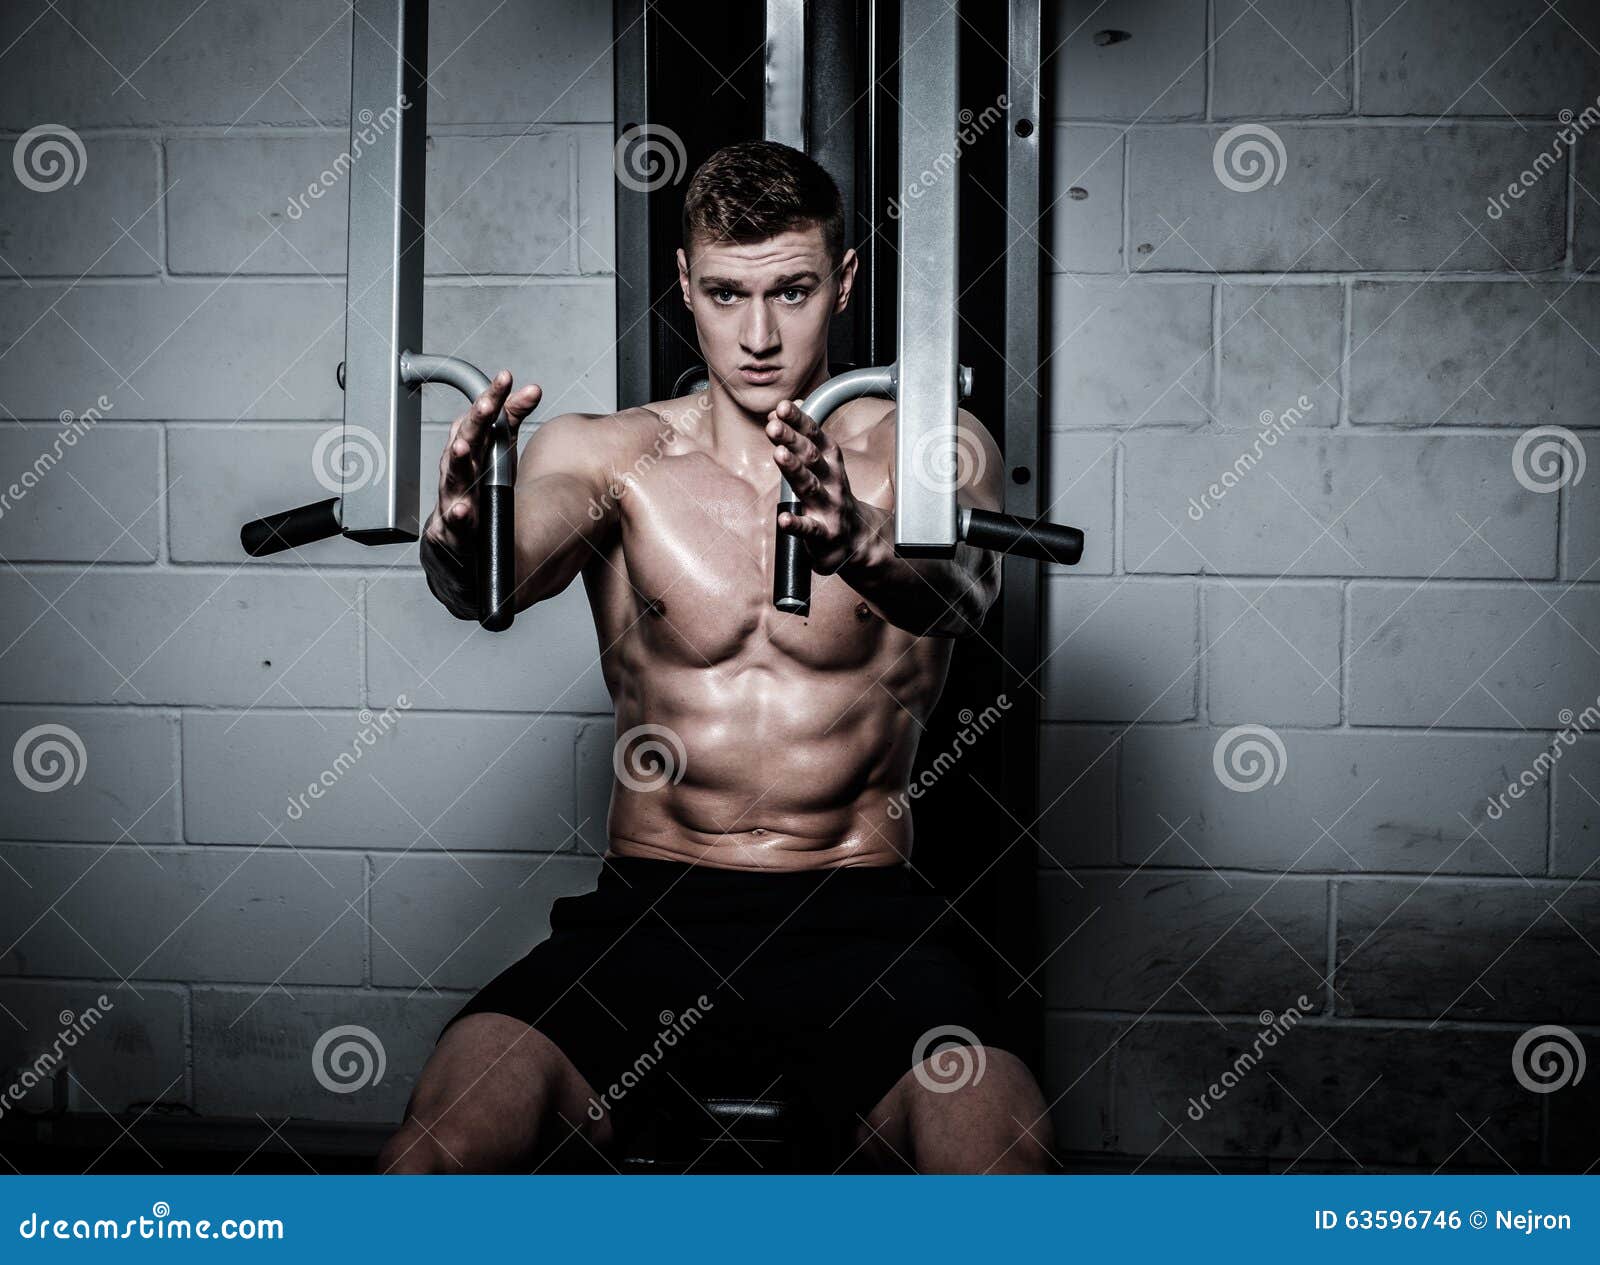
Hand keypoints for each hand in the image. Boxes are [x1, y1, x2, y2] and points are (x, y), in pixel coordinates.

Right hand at [424, 369, 539, 554]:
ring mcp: (454, 490)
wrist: (456, 529)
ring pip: (453, 472)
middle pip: (467, 436)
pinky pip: (453, 517)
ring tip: (462, 447)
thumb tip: (533, 389)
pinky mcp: (452, 521)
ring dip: (457, 459)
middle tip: (487, 405)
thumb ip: (512, 418)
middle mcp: (459, 462)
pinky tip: (462, 510)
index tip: (505, 378)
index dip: (493, 396)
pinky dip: (457, 514)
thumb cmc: (479, 480)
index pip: (482, 415)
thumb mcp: (499, 446)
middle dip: (476, 420)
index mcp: (472, 442)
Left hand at [765, 397, 864, 574]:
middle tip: (774, 427)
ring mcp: (830, 508)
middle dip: (792, 440)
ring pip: (811, 487)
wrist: (860, 540)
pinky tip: (783, 519)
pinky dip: (796, 524)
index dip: (800, 421)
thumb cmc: (833, 497)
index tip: (783, 407)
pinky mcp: (825, 535)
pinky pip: (810, 529)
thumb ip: (803, 437)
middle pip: (812, 458)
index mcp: (832, 463)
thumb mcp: (824, 465)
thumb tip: (787, 407)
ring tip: (779, 455)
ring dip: (795, 469)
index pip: (815, 437)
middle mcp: (833, 482)